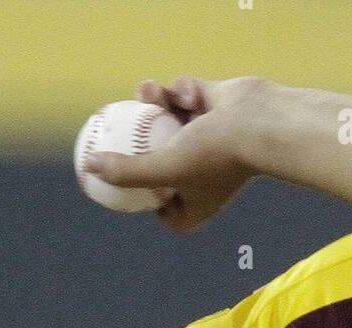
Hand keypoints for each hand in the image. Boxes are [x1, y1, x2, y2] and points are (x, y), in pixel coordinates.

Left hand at [83, 75, 275, 231]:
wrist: (261, 123)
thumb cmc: (215, 155)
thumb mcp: (162, 170)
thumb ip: (126, 172)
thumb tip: (90, 167)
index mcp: (197, 202)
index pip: (167, 212)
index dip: (149, 204)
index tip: (132, 190)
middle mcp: (205, 174)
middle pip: (163, 164)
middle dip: (142, 145)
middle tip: (121, 133)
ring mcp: (212, 139)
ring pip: (172, 122)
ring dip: (157, 105)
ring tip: (147, 91)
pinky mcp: (219, 108)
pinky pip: (190, 98)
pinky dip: (185, 93)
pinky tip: (189, 92)